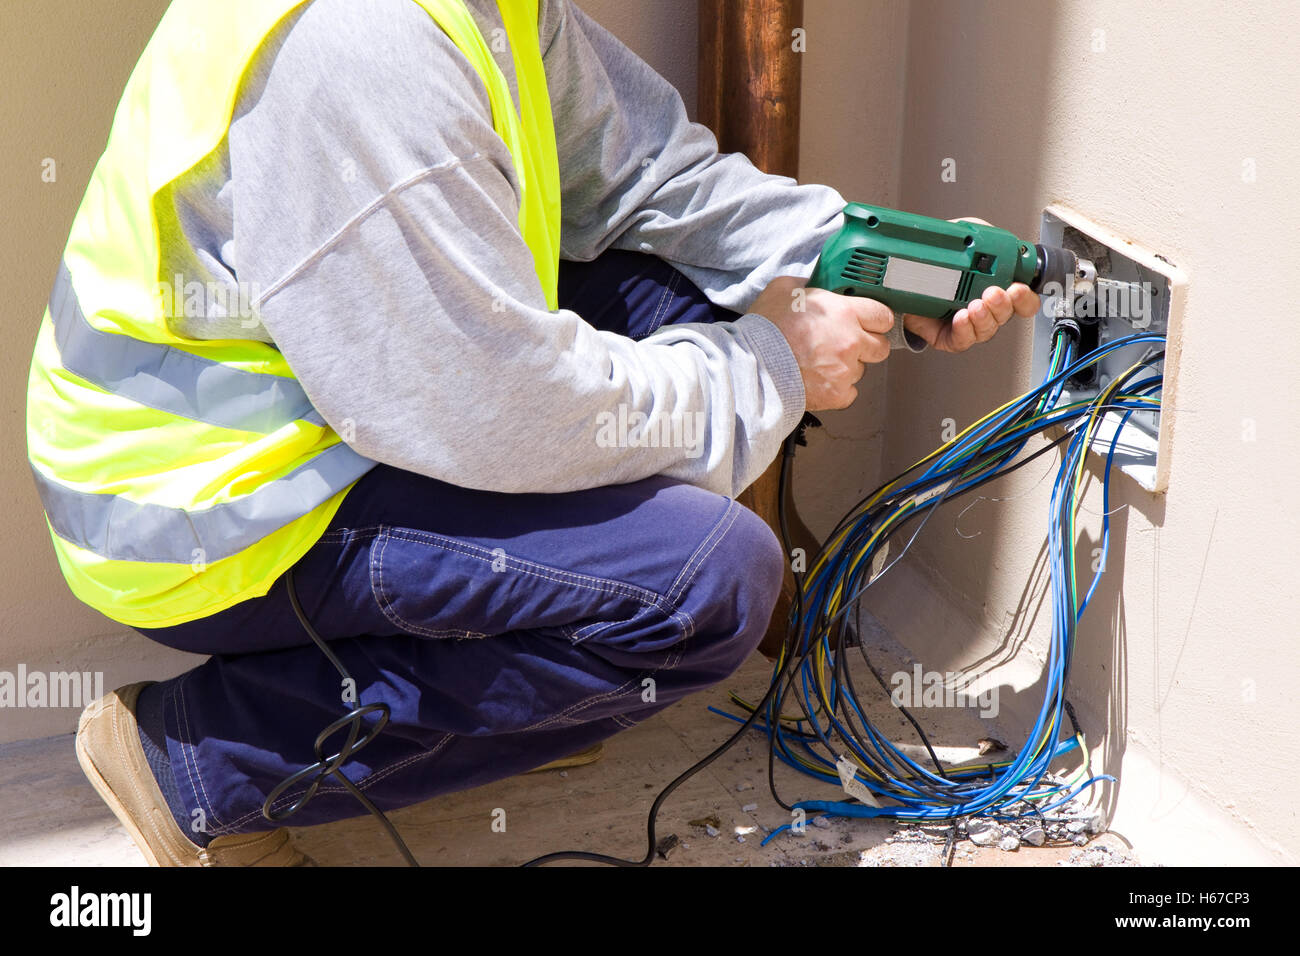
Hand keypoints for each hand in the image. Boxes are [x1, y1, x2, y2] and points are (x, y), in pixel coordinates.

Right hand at [748, 276, 892, 411]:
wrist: (751, 366)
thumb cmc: (764, 329)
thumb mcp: (782, 289)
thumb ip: (807, 286)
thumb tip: (812, 286)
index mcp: (844, 312)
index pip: (883, 316)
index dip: (875, 320)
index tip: (867, 323)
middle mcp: (851, 341)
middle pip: (881, 347)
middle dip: (866, 345)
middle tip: (845, 344)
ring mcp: (846, 370)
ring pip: (861, 370)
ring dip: (847, 367)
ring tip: (821, 364)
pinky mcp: (837, 394)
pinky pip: (849, 393)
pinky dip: (837, 389)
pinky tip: (819, 381)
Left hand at [899, 217, 1040, 352]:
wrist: (899, 281)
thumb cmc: (933, 263)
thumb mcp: (961, 239)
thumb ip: (982, 236)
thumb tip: (993, 238)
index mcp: (994, 288)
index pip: (1021, 300)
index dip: (1024, 298)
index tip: (1018, 288)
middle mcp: (984, 309)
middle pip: (1006, 315)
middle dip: (1003, 305)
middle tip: (994, 293)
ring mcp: (967, 325)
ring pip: (986, 329)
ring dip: (984, 317)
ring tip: (976, 305)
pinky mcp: (948, 337)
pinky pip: (961, 340)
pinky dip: (964, 330)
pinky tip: (961, 318)